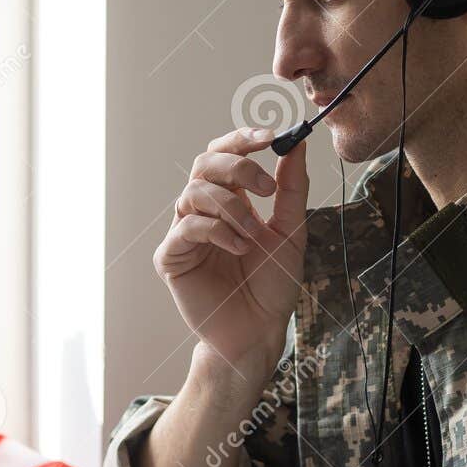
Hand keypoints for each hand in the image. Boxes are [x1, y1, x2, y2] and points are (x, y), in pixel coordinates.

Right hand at [153, 128, 308, 371]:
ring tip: (252, 235)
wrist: (258, 330)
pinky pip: (187, 226)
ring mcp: (184, 232)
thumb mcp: (291, 230)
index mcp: (229, 199)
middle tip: (267, 189)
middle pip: (204, 163)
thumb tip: (296, 142)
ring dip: (232, 207)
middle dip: (238, 167)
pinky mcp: (170, 256)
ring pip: (195, 191)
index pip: (224, 154)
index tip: (270, 136)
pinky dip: (217, 231)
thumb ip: (291, 188)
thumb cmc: (272, 284)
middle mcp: (202, 211)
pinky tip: (237, 249)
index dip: (242, 139)